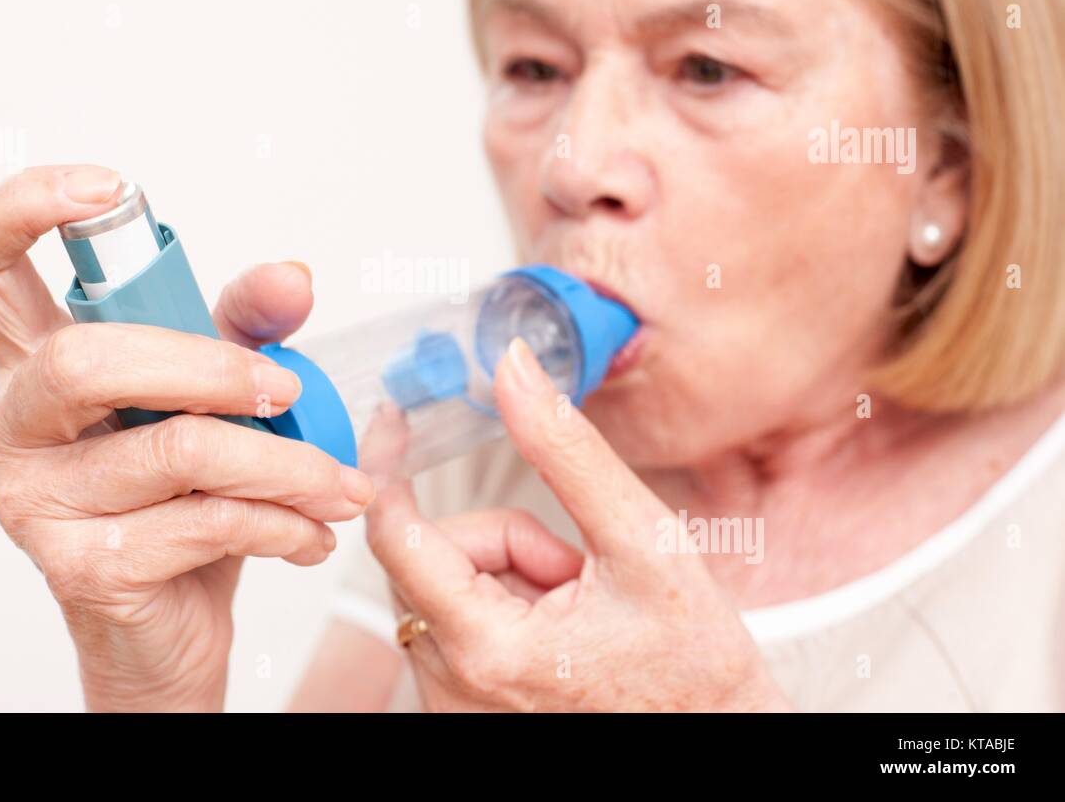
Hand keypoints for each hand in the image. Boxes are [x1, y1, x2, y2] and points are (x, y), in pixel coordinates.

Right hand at [0, 164, 373, 710]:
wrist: (171, 625)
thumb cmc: (181, 497)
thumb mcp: (216, 392)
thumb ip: (245, 326)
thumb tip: (291, 277)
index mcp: (32, 362)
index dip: (21, 206)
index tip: (106, 188)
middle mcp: (10, 425)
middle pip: (83, 359)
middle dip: (212, 366)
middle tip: (287, 388)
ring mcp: (31, 501)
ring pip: (176, 449)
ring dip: (286, 464)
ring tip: (338, 485)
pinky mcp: (78, 567)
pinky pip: (203, 522)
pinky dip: (281, 522)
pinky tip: (310, 531)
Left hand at [364, 337, 789, 711]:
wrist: (718, 738)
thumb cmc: (694, 666)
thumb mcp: (644, 542)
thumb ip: (567, 450)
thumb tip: (513, 370)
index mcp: (487, 649)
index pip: (396, 537)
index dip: (390, 466)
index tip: (396, 419)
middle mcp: (452, 687)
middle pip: (431, 555)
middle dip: (502, 537)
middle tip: (574, 566)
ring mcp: (454, 702)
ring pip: (445, 583)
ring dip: (507, 571)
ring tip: (578, 606)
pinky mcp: (461, 705)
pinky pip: (455, 621)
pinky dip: (502, 604)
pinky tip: (561, 629)